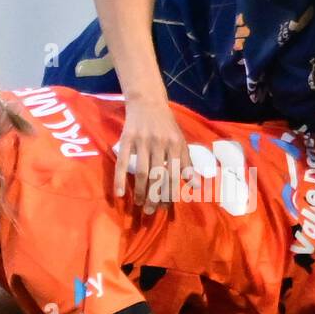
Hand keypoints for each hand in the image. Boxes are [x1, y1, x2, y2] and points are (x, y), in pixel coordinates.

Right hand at [114, 98, 190, 214]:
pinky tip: (119, 193)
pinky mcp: (127, 139)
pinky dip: (120, 179)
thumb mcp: (180, 141)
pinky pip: (122, 162)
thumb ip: (187, 163)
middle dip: (154, 197)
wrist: (148, 101)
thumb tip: (195, 186)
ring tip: (139, 204)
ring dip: (140, 191)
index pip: (174, 174)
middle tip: (150, 212)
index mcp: (175, 145)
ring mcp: (142, 141)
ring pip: (141, 172)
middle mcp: (159, 143)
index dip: (170, 193)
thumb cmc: (167, 125)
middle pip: (157, 176)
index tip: (166, 207)